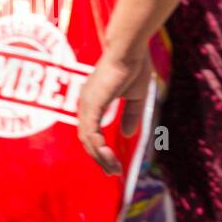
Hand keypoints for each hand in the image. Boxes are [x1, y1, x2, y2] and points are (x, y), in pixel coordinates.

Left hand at [78, 47, 151, 174]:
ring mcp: (86, 105)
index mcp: (94, 101)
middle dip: (99, 159)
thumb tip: (127, 134)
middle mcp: (86, 105)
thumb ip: (131, 115)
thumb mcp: (135, 95)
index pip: (92, 132)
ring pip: (87, 140)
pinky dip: (98, 148)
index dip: (100, 149)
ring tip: (113, 170)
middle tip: (112, 172)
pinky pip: (91, 133)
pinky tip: (109, 157)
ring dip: (99, 158)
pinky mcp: (92, 106)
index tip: (112, 162)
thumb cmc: (134, 65)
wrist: (130, 49)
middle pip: (87, 140)